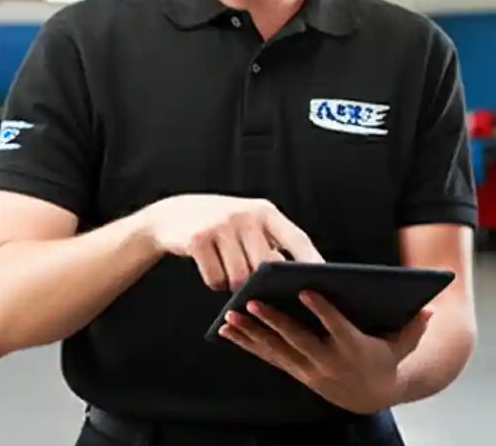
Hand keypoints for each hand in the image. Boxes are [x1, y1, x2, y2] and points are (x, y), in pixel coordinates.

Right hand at [140, 195, 322, 289]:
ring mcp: (221, 225)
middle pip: (265, 267)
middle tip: (251, 284)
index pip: (297, 239)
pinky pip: (215, 279)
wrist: (170, 215)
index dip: (312, 261)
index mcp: (265, 211)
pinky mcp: (197, 239)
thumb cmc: (220, 225)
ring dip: (233, 284)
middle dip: (259, 282)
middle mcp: (245, 215)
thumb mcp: (248, 224)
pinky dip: (214, 282)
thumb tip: (292, 276)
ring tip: (226, 270)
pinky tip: (209, 267)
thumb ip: (269, 244)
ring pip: (239, 277)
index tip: (325, 281)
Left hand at [218, 291, 431, 413]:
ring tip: (231, 315)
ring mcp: (309, 369)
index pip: (336, 326)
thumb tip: (430, 309)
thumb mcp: (404, 344)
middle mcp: (329, 360)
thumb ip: (414, 326)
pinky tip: (229, 330)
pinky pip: (269, 357)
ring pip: (276, 349)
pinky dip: (248, 344)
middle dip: (274, 321)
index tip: (306, 290)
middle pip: (297, 339)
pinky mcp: (297, 372)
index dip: (322, 309)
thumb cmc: (386, 360)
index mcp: (354, 348)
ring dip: (252, 333)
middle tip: (254, 302)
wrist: (372, 397)